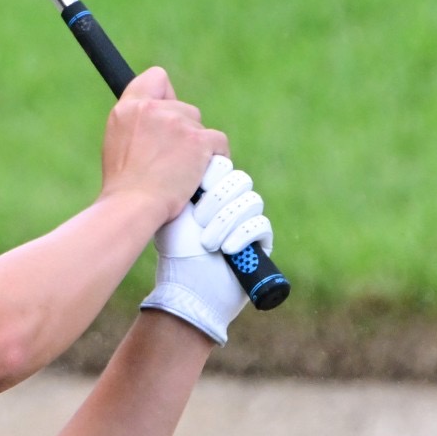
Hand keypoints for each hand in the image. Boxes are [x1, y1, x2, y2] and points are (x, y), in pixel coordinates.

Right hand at [98, 67, 228, 224]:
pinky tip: (201, 174)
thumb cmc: (124, 187)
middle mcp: (152, 108)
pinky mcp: (198, 139)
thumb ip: (136, 124)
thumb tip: (159, 121)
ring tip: (181, 172)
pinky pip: (218, 142)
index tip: (167, 116)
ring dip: (196, 147)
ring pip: (200, 127)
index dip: (166, 97)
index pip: (156, 78)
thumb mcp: (117, 144)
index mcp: (128, 108)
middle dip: (183, 131)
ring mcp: (176, 121)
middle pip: (184, 108)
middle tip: (171, 159)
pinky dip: (215, 158)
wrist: (133, 206)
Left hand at [141, 155, 272, 344]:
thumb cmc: (175, 249)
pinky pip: (261, 225)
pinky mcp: (262, 243)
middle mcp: (232, 203)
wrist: (186, 288)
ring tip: (206, 241)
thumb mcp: (174, 209)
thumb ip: (182, 179)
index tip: (195, 188)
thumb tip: (186, 147)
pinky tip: (225, 249)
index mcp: (212, 190)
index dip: (213, 173)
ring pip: (252, 200)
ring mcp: (248, 222)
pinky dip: (242, 234)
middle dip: (218, 198)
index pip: (224, 165)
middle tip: (198, 218)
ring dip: (226, 219)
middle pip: (240, 180)